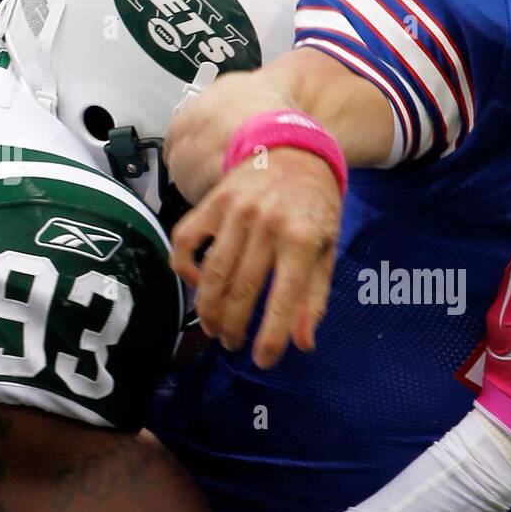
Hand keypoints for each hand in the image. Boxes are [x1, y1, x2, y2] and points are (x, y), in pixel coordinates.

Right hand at [169, 148, 340, 368]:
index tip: (263, 361)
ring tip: (214, 328)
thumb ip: (315, 297)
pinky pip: (185, 240)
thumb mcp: (328, 250)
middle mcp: (266, 225)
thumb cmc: (315, 207)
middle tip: (234, 345)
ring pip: (212, 273)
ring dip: (208, 309)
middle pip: (241, 291)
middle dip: (235, 327)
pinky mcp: (212, 202)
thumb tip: (302, 343)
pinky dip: (183, 266)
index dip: (271, 337)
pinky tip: (194, 283)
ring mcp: (235, 212)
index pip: (285, 300)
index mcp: (302, 240)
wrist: (295, 151)